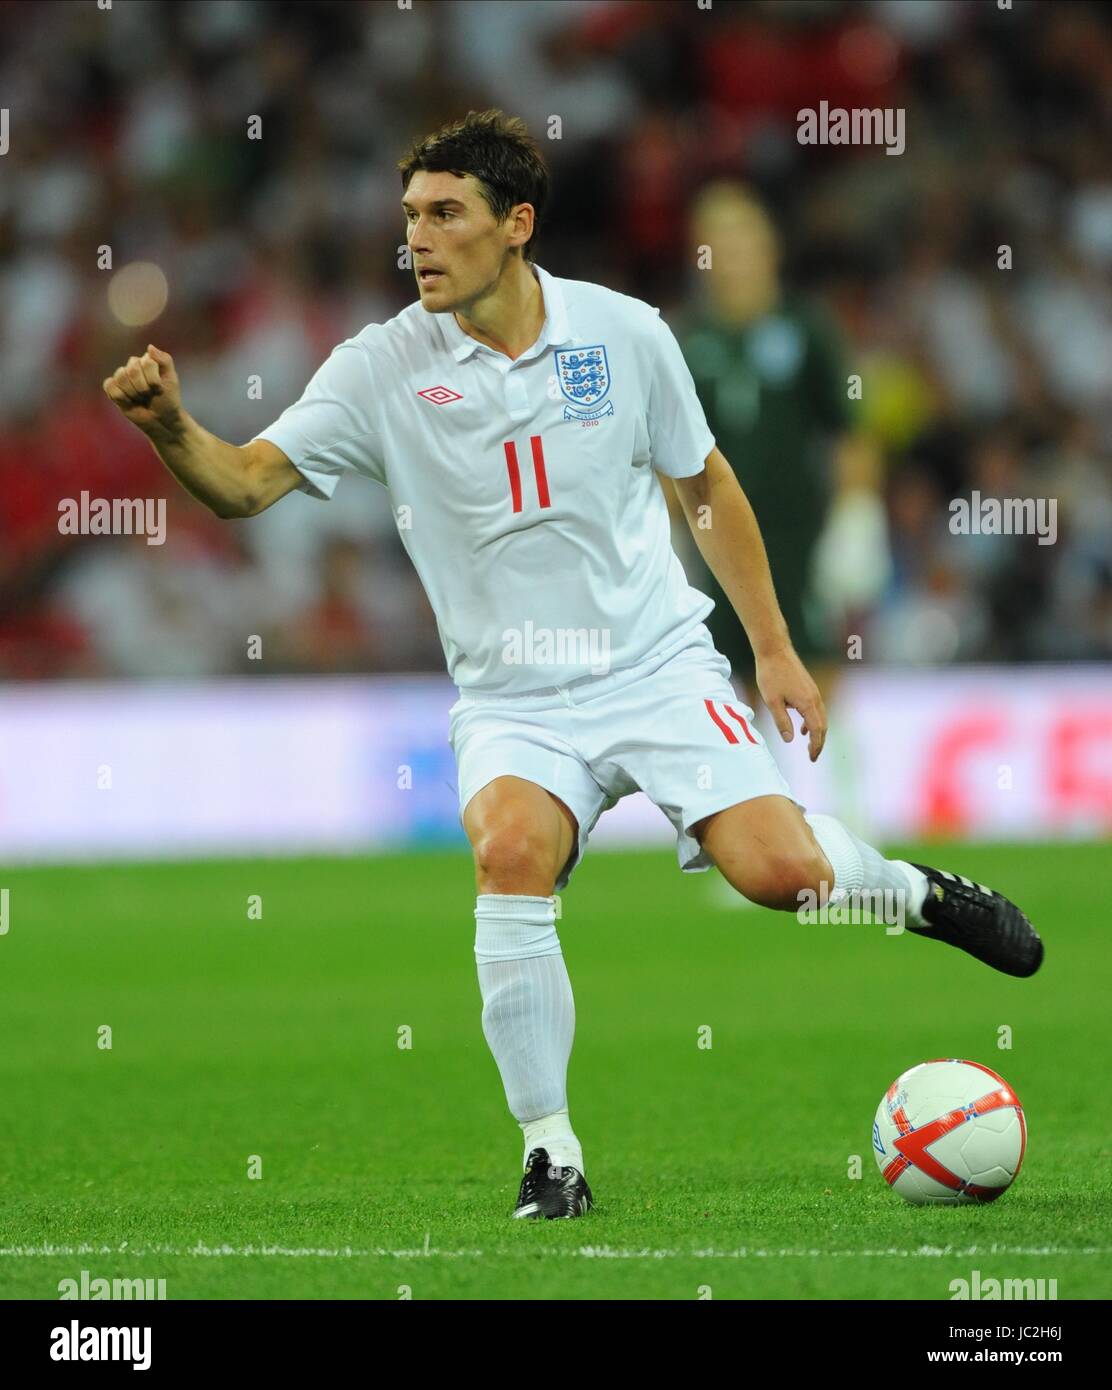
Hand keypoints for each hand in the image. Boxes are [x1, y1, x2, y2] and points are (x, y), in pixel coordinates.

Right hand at [102, 344, 182, 436]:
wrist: (162, 419)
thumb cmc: (168, 399)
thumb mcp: (172, 380)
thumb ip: (164, 360)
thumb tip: (149, 347)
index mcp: (147, 360)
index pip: (145, 363)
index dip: (153, 380)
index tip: (159, 389)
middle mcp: (133, 365)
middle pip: (132, 371)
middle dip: (143, 388)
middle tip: (149, 395)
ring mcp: (122, 376)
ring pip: (121, 378)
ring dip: (133, 393)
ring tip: (140, 399)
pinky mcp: (113, 388)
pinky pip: (110, 387)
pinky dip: (121, 397)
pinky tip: (129, 401)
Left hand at [755, 645, 826, 761]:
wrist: (775, 650)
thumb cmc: (770, 674)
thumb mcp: (772, 702)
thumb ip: (782, 721)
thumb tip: (790, 740)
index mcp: (807, 703)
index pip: (816, 731)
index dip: (815, 746)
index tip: (812, 758)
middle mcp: (815, 698)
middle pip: (823, 726)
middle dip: (819, 742)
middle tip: (812, 756)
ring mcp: (813, 692)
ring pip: (821, 717)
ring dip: (817, 732)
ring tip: (809, 745)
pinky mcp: (809, 687)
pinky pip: (816, 709)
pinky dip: (813, 721)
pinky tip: (803, 727)